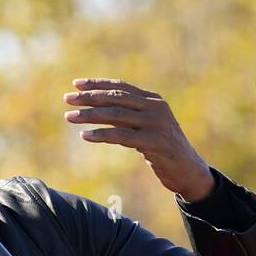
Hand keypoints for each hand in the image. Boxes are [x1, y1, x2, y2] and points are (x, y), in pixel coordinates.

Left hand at [64, 78, 215, 200]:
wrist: (189, 171)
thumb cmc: (164, 149)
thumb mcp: (148, 127)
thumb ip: (130, 115)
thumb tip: (101, 108)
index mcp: (153, 100)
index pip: (121, 87)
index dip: (97, 84)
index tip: (76, 84)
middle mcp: (155, 108)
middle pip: (116, 98)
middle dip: (89, 98)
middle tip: (67, 99)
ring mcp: (155, 124)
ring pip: (116, 115)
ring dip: (90, 115)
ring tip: (70, 116)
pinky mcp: (154, 142)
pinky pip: (121, 136)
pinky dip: (102, 135)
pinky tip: (85, 136)